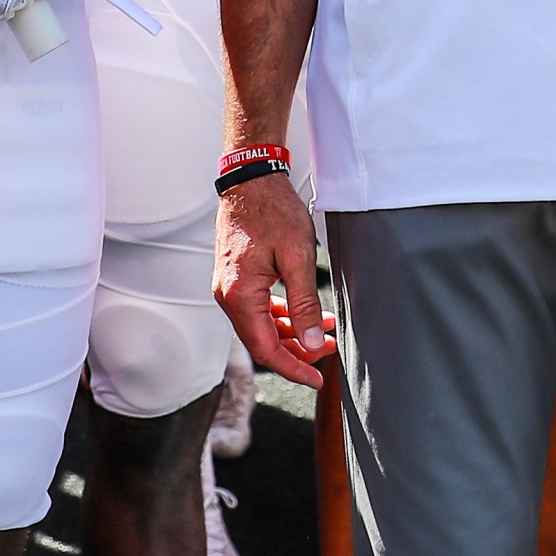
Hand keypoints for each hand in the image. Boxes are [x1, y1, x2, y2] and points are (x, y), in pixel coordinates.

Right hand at [214, 170, 333, 385]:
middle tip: (328, 349)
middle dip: (297, 350)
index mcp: (239, 295)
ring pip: (261, 326)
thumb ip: (304, 303)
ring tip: (323, 329)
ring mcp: (229, 287)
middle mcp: (228, 296)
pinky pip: (258, 309)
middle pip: (262, 341)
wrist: (251, 178)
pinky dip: (282, 315)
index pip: (265, 349)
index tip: (317, 378)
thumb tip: (311, 342)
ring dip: (292, 331)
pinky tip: (303, 312)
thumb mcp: (297, 258)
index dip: (293, 368)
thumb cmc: (272, 210)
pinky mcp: (236, 278)